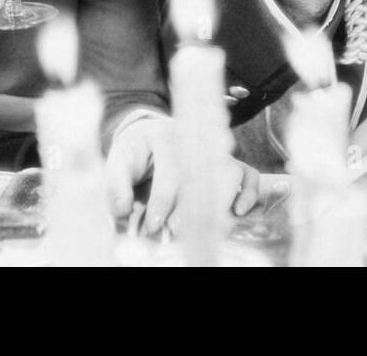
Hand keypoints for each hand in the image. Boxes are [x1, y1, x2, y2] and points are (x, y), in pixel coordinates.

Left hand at [105, 115, 260, 235]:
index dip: (161, 203)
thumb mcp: (118, 161)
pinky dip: (249, 192)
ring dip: (220, 203)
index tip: (152, 226)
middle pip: (203, 174)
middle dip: (190, 209)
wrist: (151, 134)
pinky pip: (249, 174)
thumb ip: (117, 185)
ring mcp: (215, 149)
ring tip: (205, 227)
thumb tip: (123, 211)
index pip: (170, 172)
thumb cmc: (136, 151)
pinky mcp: (228, 161)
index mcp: (167, 136)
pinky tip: (238, 212)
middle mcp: (197, 139)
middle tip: (174, 233)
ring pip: (229, 173)